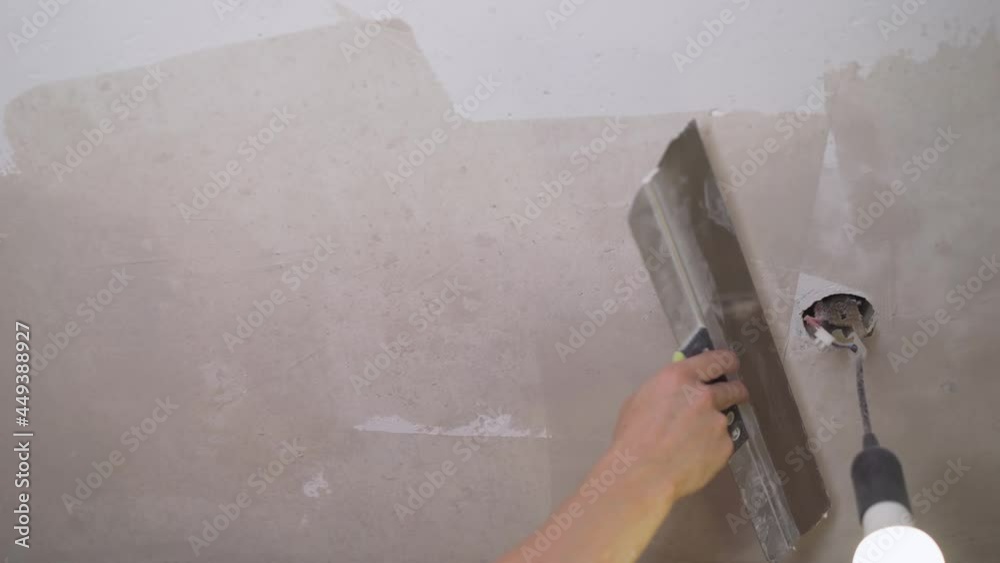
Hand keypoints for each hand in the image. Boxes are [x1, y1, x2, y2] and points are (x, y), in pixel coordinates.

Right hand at [611, 350, 748, 500]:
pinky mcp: (725, 446)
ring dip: (715, 426)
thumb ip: (665, 392)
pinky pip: (722, 444)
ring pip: (725, 419)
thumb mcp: (640, 401)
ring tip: (696, 443)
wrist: (643, 475)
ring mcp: (718, 421)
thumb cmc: (632, 437)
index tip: (731, 366)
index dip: (727, 362)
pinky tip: (695, 459)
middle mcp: (704, 395)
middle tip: (728, 400)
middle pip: (733, 388)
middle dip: (734, 393)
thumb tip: (676, 393)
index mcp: (679, 378)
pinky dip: (712, 449)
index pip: (716, 360)